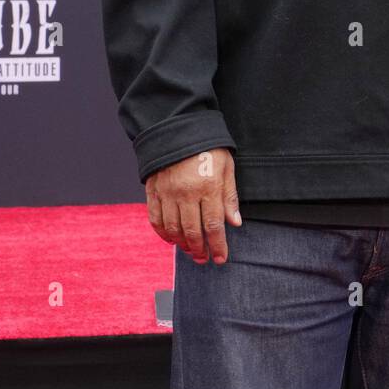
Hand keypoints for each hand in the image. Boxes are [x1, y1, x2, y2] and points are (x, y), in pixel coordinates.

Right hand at [145, 148, 240, 263]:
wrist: (178, 129)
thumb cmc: (208, 148)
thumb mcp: (227, 168)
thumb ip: (230, 197)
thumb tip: (235, 223)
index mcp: (208, 187)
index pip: (213, 226)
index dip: (217, 246)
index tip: (221, 259)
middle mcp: (186, 193)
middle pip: (192, 231)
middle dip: (200, 249)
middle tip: (204, 259)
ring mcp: (167, 193)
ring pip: (173, 229)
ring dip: (182, 244)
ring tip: (191, 251)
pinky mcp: (153, 191)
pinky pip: (156, 219)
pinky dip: (163, 233)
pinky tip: (171, 239)